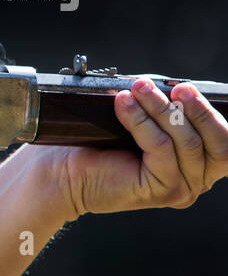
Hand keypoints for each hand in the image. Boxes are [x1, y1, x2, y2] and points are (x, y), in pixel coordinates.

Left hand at [44, 78, 227, 219]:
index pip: (227, 140)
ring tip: (138, 89)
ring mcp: (182, 187)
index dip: (215, 113)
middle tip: (177, 87)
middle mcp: (198, 179)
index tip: (191, 88)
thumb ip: (169, 110)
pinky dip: (142, 121)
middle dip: (198, 109)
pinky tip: (124, 104)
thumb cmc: (102, 143)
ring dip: (161, 109)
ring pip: (185, 141)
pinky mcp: (161, 189)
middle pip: (218, 141)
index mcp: (201, 162)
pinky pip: (160, 148)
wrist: (64, 171)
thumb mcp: (145, 121)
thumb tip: (180, 86)